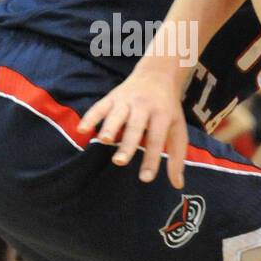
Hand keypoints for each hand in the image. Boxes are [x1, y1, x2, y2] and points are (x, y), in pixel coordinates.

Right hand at [78, 63, 188, 187]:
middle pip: (135, 127)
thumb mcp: (178, 130)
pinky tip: (82, 130)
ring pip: (116, 115)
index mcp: (163, 115)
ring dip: (109, 127)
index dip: (151, 159)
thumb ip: (177, 157)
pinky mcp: (112, 97)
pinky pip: (99, 107)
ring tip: (103, 141)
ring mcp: (126, 101)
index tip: (145, 178)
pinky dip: (90, 117)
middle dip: (127, 144)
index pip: (157, 140)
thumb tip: (178, 185)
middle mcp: (144, 107)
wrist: (158, 75)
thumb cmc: (168, 110)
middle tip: (120, 162)